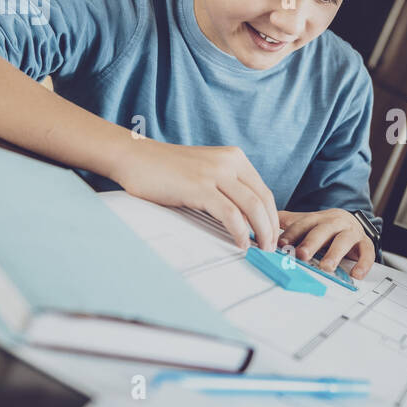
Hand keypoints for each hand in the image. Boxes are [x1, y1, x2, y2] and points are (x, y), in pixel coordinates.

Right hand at [111, 139, 279, 250]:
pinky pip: (229, 214)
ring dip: (261, 232)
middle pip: (263, 200)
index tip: (272, 236)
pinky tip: (241, 244)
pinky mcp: (199, 187)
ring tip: (261, 249)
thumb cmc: (166, 170)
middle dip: (271, 227)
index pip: (264, 191)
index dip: (272, 217)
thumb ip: (225, 187)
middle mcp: (229, 162)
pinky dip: (239, 232)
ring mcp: (214, 173)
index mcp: (234, 158)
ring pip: (252, 206)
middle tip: (270, 248)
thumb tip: (246, 218)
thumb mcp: (205, 171)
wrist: (134, 157)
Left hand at [278, 209, 375, 279]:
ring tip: (326, 267)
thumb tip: (260, 225)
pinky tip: (356, 274)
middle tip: (302, 254)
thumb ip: (288, 224)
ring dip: (335, 253)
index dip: (292, 233)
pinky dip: (363, 263)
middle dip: (312, 242)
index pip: (303, 224)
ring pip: (344, 240)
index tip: (281, 244)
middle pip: (323, 230)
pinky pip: (367, 252)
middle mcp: (335, 223)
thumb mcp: (307, 223)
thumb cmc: (326, 227)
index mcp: (318, 218)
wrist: (352, 221)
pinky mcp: (365, 243)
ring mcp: (351, 232)